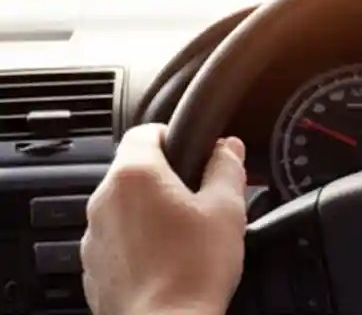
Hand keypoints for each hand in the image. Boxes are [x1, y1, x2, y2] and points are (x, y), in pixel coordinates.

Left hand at [82, 124, 246, 314]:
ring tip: (184, 234)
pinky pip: (116, 239)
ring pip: (124, 206)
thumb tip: (228, 147)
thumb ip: (227, 167)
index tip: (193, 150)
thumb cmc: (193, 271)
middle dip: (165, 177)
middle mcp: (104, 200)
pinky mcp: (93, 265)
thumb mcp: (227, 209)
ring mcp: (93, 235)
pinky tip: (166, 259)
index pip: (144, 131)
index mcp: (135, 176)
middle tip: (199, 197)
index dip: (172, 135)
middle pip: (133, 169)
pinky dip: (137, 241)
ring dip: (149, 210)